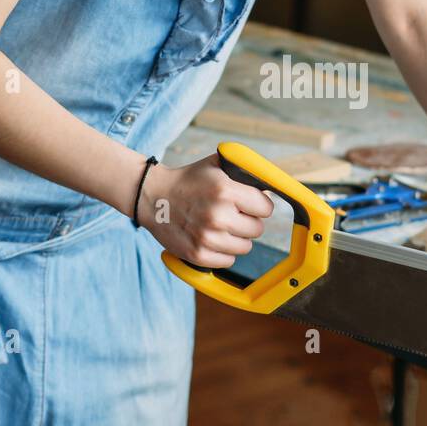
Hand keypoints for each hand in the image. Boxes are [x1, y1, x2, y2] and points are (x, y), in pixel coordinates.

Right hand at [137, 153, 273, 265]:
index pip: (266, 208)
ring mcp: (207, 238)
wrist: (153, 197)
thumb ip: (246, 171)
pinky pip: (229, 260)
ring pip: (246, 247)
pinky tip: (212, 237)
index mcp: (225, 190)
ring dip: (237, 237)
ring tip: (221, 225)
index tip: (249, 203)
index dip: (259, 204)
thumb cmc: (189, 180)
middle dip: (248, 220)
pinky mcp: (198, 255)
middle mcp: (217, 215)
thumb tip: (273, 185)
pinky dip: (224, 251)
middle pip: (257, 229)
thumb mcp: (217, 165)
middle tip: (232, 213)